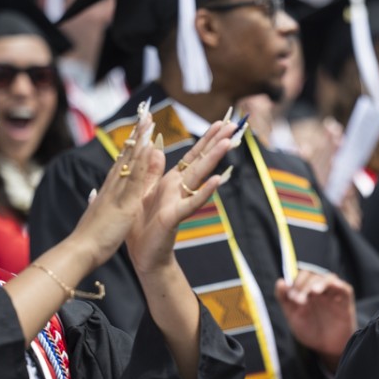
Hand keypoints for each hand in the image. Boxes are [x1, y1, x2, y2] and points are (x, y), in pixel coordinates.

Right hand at [69, 117, 161, 264]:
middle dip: (135, 134)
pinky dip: (142, 160)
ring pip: (130, 160)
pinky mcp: (124, 202)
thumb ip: (97, 202)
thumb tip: (94, 193)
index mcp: (108, 190)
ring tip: (148, 119)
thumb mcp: (97, 216)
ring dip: (140, 139)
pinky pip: (135, 176)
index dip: (129, 146)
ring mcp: (117, 191)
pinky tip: (148, 146)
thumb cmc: (89, 238)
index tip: (136, 129)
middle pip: (125, 154)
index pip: (120, 163)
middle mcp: (112, 185)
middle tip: (144, 113)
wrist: (79, 251)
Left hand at [127, 119, 235, 272]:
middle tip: (235, 124)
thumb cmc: (143, 228)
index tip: (221, 122)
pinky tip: (217, 180)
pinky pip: (191, 203)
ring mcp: (179, 202)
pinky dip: (204, 192)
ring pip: (199, 176)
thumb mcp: (143, 193)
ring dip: (213, 159)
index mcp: (170, 181)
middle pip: (200, 161)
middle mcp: (179, 188)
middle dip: (216, 142)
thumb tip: (155, 148)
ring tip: (228, 143)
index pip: (192, 156)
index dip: (206, 138)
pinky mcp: (174, 217)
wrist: (144, 257)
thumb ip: (151, 171)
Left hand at [275, 270, 356, 368]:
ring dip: (320, 282)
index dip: (295, 282)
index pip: (300, 276)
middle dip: (304, 285)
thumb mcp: (293, 316)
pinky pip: (344, 289)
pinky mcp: (345, 301)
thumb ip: (284, 299)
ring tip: (314, 291)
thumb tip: (280, 282)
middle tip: (299, 300)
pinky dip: (339, 286)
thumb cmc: (310, 330)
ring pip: (328, 278)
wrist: (327, 347)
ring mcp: (333, 294)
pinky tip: (334, 286)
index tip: (291, 296)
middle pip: (313, 276)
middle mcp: (320, 289)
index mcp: (306, 289)